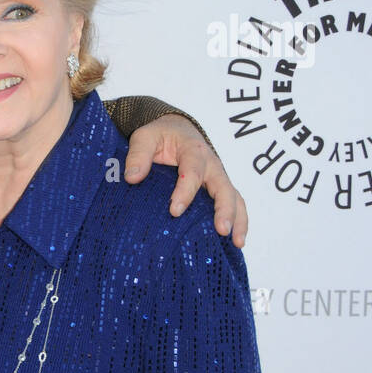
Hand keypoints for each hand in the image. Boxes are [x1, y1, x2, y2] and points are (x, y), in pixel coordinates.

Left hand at [124, 114, 247, 246]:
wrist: (175, 129)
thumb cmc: (160, 135)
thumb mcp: (145, 137)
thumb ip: (138, 155)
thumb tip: (132, 177)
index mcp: (193, 150)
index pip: (192, 171)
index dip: (185, 191)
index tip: (174, 211)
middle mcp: (211, 164)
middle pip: (224, 187)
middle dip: (224, 209)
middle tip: (221, 230)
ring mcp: (217, 177)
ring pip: (235, 198)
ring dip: (238, 220)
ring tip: (237, 243)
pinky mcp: (218, 188)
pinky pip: (234, 203)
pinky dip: (239, 221)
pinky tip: (236, 242)